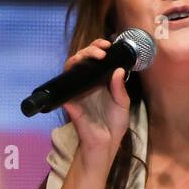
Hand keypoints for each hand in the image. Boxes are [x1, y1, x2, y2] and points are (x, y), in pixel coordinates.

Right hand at [61, 38, 130, 159]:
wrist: (105, 144)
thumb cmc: (114, 126)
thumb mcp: (123, 104)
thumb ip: (120, 87)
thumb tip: (119, 69)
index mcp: (99, 82)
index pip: (96, 59)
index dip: (99, 48)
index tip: (109, 44)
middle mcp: (87, 83)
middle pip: (83, 58)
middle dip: (91, 48)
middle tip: (103, 49)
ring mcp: (76, 90)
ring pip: (72, 66)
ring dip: (81, 56)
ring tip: (95, 54)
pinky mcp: (69, 99)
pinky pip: (65, 83)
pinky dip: (71, 72)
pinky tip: (81, 68)